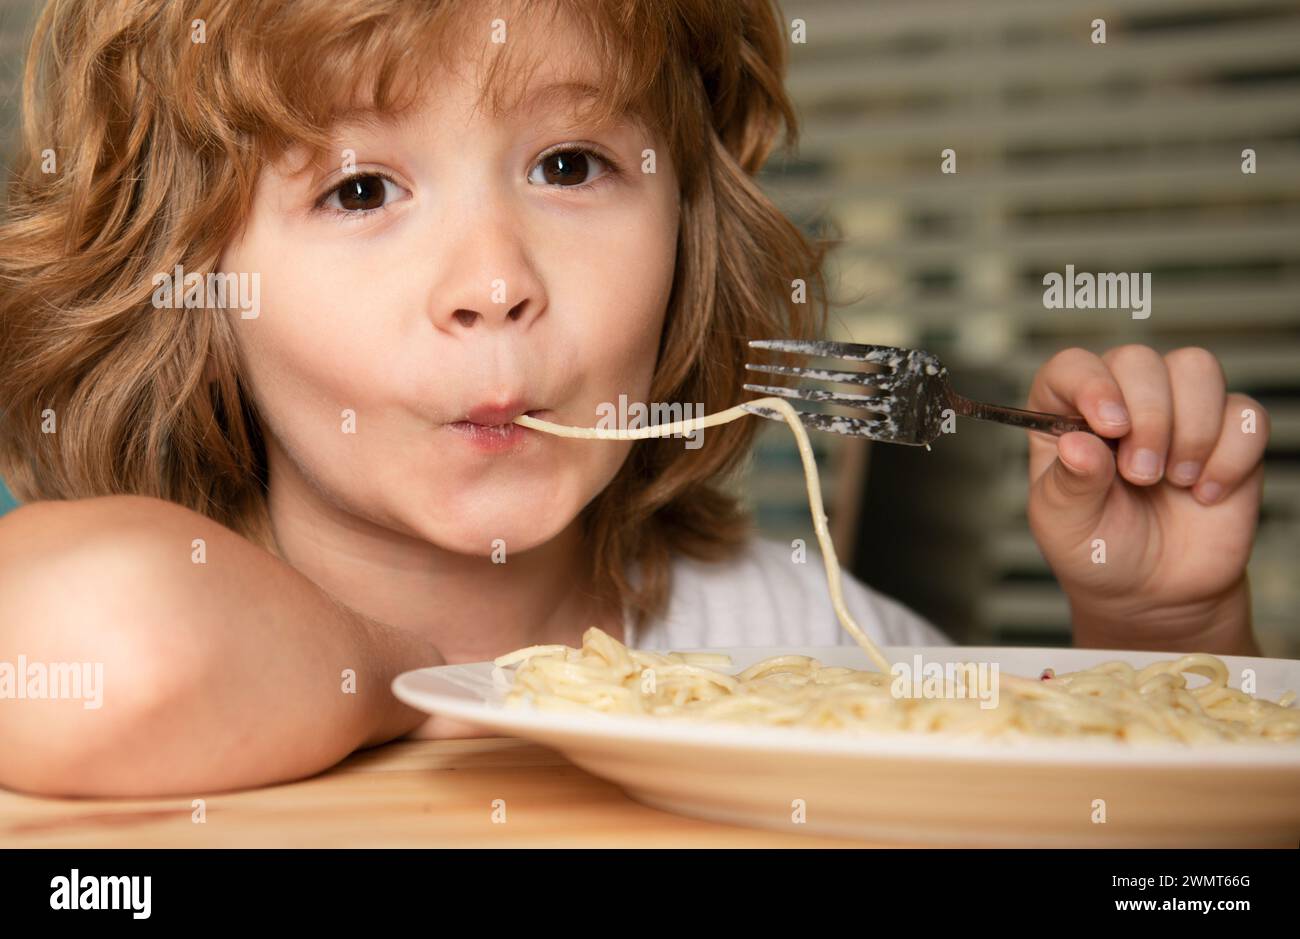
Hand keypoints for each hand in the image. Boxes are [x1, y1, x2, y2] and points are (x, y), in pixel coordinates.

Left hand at [1024, 345, 1267, 652]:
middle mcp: (1121, 400)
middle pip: (1139, 360)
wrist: (1154, 593)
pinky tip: (1205, 493)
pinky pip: (1246, 413)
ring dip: (1191, 429)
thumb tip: (1077, 444)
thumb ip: (1069, 483)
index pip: (1072, 367)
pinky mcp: (1228, 434)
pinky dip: (1231, 456)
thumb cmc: (1098, 551)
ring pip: (1197, 369)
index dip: (1091, 383)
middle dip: (1148, 418)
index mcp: (1065, 414)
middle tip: (1141, 475)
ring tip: (1173, 481)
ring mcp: (1177, 412)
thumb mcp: (1065, 526)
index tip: (1108, 426)